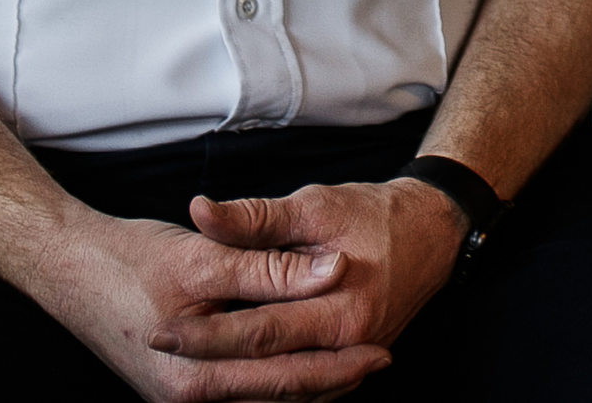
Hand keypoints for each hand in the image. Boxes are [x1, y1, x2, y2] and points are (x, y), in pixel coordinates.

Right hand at [35, 208, 391, 400]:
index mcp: (194, 378)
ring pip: (259, 395)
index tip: (380, 347)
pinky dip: (273, 376)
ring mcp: (178, 395)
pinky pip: (238, 387)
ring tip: (353, 359)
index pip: (283, 378)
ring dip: (304, 380)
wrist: (68, 266)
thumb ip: (268, 269)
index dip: (336, 363)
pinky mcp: (176, 383)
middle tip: (380, 357)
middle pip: (276, 395)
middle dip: (330, 378)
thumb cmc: (131, 259)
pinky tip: (299, 356)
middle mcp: (185, 399)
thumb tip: (334, 273)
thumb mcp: (204, 257)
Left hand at [166, 178, 470, 366]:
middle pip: (266, 371)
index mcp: (343, 311)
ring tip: (184, 371)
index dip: (206, 334)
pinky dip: (267, 387)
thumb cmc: (372, 214)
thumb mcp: (314, 206)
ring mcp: (353, 362)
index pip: (260, 332)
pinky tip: (230, 378)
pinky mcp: (351, 365)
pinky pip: (303, 388)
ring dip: (235, 384)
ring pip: (284, 390)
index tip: (160, 329)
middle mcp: (350, 348)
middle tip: (158, 349)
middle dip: (209, 363)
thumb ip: (255, 218)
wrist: (432, 232)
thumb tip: (200, 210)